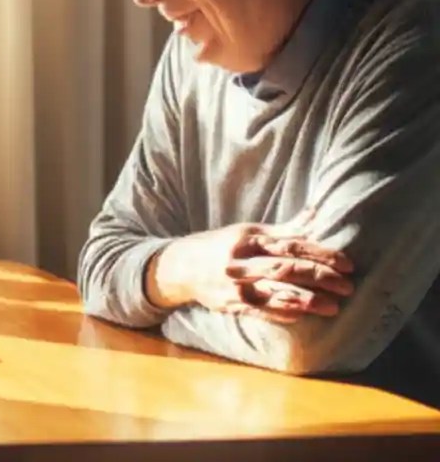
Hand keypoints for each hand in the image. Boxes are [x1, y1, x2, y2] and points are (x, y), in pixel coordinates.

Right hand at [147, 218, 354, 323]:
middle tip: (348, 286)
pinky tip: (302, 315)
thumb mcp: (248, 232)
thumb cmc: (222, 246)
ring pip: (275, 292)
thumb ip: (284, 230)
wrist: (180, 267)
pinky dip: (282, 312)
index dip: (320, 254)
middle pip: (285, 269)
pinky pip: (260, 310)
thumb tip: (318, 213)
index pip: (290, 246)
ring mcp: (235, 285)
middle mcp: (241, 262)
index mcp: (248, 239)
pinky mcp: (231, 304)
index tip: (347, 263)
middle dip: (319, 278)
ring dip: (307, 300)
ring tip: (333, 307)